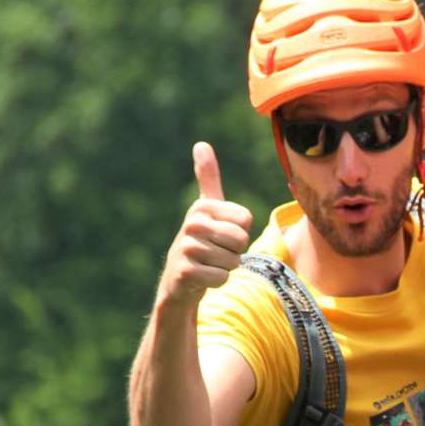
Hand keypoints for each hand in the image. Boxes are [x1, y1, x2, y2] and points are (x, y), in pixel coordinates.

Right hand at [159, 142, 252, 304]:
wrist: (178, 279)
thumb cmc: (200, 241)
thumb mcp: (206, 208)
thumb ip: (207, 178)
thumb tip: (201, 144)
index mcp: (202, 207)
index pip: (246, 221)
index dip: (240, 233)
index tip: (221, 236)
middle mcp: (192, 224)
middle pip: (241, 240)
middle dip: (234, 252)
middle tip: (215, 253)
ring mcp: (187, 248)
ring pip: (233, 261)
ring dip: (225, 268)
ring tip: (208, 264)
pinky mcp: (186, 271)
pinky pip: (222, 277)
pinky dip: (217, 281)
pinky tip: (202, 277)